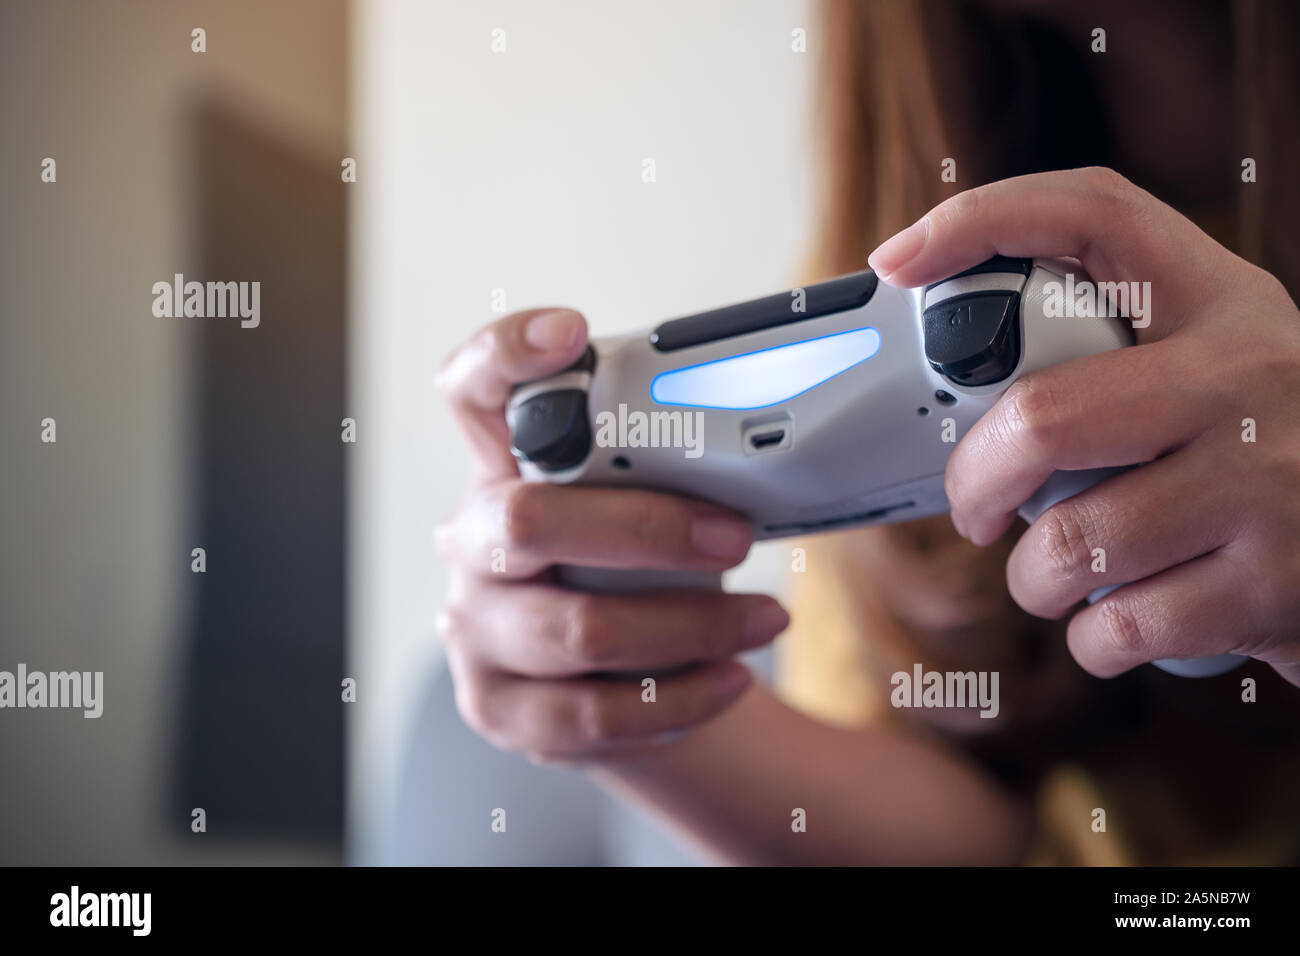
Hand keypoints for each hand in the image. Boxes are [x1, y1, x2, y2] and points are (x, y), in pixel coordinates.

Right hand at [434, 308, 788, 761]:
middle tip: (735, 536)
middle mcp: (473, 539)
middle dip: (649, 529)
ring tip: (764, 620)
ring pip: (577, 631)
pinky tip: (727, 681)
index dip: (505, 353)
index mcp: (502, 466)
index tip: (570, 332)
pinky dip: (677, 701)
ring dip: (692, 626)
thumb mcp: (642, 506)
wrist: (615, 680)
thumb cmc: (636, 571)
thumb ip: (666, 471)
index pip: (472, 388)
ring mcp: (475, 626)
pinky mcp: (497, 705)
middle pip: (529, 519)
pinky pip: (591, 715)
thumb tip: (767, 450)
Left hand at [869, 167, 1299, 685]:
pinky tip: (1120, 618)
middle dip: (975, 482)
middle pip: (1041, 416)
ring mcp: (1269, 479)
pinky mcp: (1273, 586)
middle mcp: (1250, 373)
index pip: (1092, 213)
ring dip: (1034, 579)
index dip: (980, 221)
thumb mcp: (1215, 372)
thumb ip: (1112, 358)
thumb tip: (954, 391)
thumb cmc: (1269, 457)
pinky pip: (1116, 626)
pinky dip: (1092, 637)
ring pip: (1068, 541)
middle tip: (976, 509)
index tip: (899, 260)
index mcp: (1223, 302)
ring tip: (1060, 575)